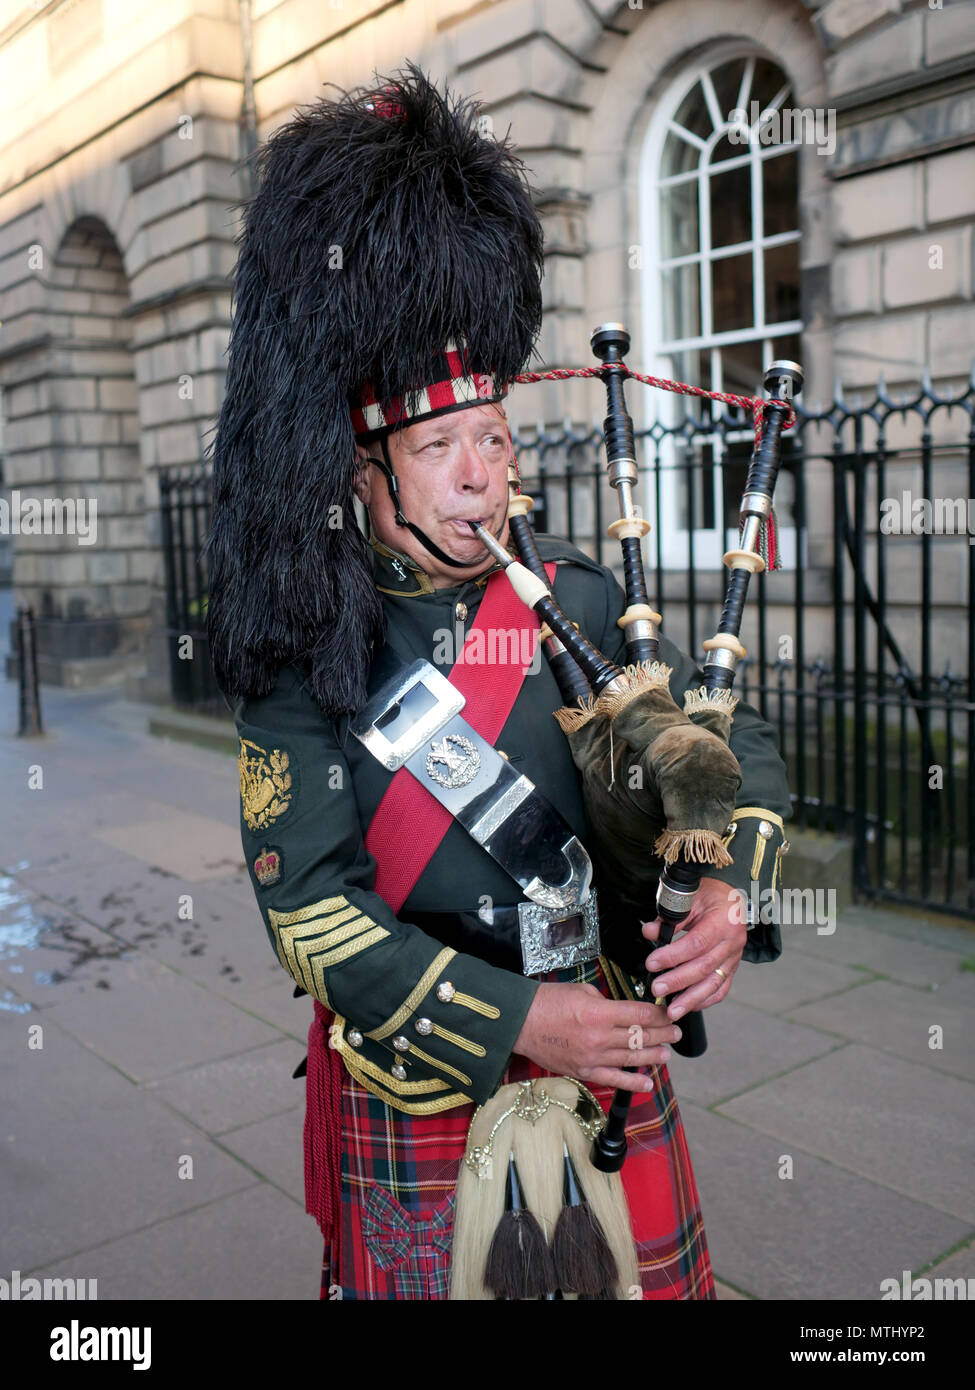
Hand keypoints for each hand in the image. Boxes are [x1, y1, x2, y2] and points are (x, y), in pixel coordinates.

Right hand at [513, 981, 681, 1093]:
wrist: (520, 1022)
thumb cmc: (548, 1002)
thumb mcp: (582, 990)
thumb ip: (606, 1002)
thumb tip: (624, 1011)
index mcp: (600, 1013)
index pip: (640, 1015)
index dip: (659, 1015)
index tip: (669, 1014)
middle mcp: (600, 1037)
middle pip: (641, 1037)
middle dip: (663, 1034)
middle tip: (675, 1033)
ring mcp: (593, 1058)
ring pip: (632, 1059)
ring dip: (654, 1056)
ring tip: (667, 1053)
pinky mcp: (584, 1071)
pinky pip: (613, 1080)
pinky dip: (632, 1083)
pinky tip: (647, 1083)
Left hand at [642, 877, 747, 1019]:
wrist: (731, 897)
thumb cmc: (709, 895)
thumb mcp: (688, 898)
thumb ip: (669, 918)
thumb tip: (650, 932)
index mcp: (723, 921)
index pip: (697, 943)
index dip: (673, 956)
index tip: (652, 963)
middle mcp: (732, 942)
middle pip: (704, 967)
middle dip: (678, 981)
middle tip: (657, 988)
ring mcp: (735, 957)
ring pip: (714, 983)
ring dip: (691, 999)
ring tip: (672, 1010)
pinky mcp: (733, 967)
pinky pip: (721, 988)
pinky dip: (705, 1000)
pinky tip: (690, 1006)